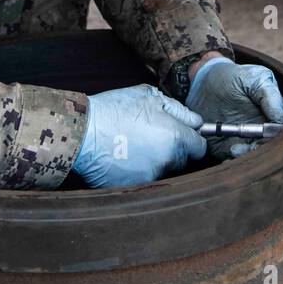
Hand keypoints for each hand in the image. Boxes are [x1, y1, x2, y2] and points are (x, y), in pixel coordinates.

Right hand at [71, 84, 205, 187]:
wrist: (83, 132)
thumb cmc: (115, 110)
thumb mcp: (149, 96)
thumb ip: (178, 110)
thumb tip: (196, 122)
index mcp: (176, 137)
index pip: (199, 148)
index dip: (192, 140)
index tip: (182, 136)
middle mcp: (168, 160)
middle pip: (182, 160)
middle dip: (172, 150)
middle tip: (150, 136)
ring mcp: (152, 176)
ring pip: (163, 170)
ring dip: (155, 161)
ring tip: (133, 145)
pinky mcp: (136, 187)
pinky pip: (144, 179)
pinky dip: (137, 171)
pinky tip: (123, 158)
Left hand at [186, 56, 282, 159]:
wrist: (203, 82)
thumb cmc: (233, 77)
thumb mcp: (255, 78)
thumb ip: (271, 96)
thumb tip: (282, 121)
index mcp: (276, 115)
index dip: (278, 136)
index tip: (267, 134)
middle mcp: (264, 131)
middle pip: (272, 148)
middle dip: (262, 150)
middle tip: (251, 145)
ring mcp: (247, 141)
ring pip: (255, 156)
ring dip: (248, 156)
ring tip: (235, 149)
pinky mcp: (230, 148)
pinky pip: (235, 160)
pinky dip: (233, 161)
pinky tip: (229, 154)